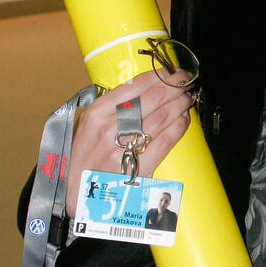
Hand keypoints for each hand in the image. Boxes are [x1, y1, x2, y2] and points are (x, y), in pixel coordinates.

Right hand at [65, 70, 194, 217]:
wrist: (79, 195)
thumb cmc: (84, 158)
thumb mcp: (87, 127)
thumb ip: (110, 108)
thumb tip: (141, 88)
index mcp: (97, 114)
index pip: (135, 85)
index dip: (159, 75)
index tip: (171, 71)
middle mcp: (110, 128)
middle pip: (153, 98)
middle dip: (175, 86)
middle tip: (186, 81)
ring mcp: (125, 147)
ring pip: (162, 117)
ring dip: (180, 104)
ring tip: (186, 98)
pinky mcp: (139, 167)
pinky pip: (166, 140)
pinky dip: (179, 127)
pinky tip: (184, 119)